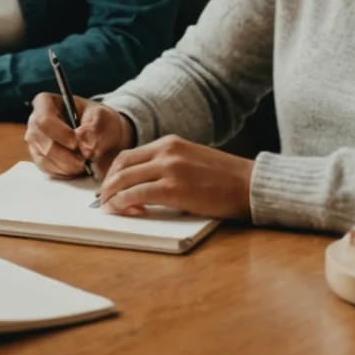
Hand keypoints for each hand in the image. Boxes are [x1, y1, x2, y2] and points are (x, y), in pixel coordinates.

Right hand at [25, 92, 132, 178]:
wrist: (103, 138)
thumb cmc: (100, 122)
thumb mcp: (103, 119)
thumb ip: (94, 129)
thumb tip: (82, 142)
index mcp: (46, 103)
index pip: (43, 119)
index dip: (58, 133)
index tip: (76, 143)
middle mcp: (36, 122)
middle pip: (40, 140)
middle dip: (64, 153)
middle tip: (84, 159)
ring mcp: (36, 141)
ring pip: (43, 156)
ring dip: (66, 164)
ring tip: (85, 163)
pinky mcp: (40, 158)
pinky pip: (47, 168)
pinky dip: (64, 171)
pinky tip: (78, 167)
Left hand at [99, 135, 254, 219]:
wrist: (250, 184)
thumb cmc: (225, 178)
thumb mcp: (192, 160)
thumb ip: (168, 165)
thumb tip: (144, 182)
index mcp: (170, 143)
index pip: (129, 155)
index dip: (114, 173)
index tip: (110, 186)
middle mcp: (166, 151)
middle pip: (122, 166)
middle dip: (108, 184)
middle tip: (103, 199)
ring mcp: (170, 169)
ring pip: (125, 180)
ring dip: (112, 195)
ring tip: (108, 208)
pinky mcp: (174, 189)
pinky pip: (137, 195)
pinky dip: (124, 203)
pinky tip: (122, 210)